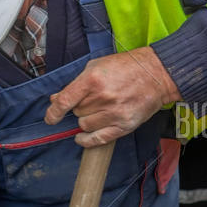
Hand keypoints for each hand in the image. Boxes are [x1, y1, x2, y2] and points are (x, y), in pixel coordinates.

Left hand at [44, 47, 178, 146]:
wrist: (156, 74)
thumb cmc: (126, 67)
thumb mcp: (96, 66)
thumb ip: (76, 83)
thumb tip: (56, 99)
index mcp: (93, 79)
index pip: (65, 101)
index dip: (53, 112)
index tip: (50, 118)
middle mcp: (102, 98)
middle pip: (76, 113)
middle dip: (79, 108)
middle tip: (91, 100)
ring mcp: (114, 113)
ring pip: (84, 126)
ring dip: (85, 120)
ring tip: (97, 111)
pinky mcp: (124, 125)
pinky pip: (98, 139)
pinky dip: (86, 140)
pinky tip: (82, 137)